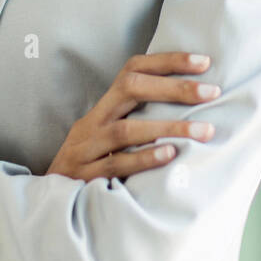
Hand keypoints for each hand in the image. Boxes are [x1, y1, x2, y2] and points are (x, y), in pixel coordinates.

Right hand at [46, 52, 217, 183]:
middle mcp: (93, 122)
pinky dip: (144, 158)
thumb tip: (190, 107)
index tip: (204, 62)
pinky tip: (170, 155)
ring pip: (125, 130)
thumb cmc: (91, 164)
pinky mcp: (84, 176)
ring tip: (204, 131)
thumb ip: (138, 120)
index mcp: (102, 108)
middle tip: (212, 91)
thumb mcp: (108, 137)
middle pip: (130, 89)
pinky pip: (115, 164)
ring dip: (168, 127)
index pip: (132, 70)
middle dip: (173, 88)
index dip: (167, 61)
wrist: (48, 198)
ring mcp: (86, 149)